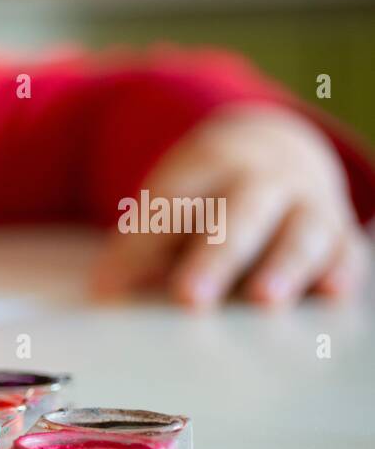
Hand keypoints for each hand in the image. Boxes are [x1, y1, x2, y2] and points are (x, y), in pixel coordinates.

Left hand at [92, 105, 368, 307]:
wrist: (274, 149)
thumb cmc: (206, 195)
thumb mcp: (168, 203)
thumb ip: (139, 248)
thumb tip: (104, 294)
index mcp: (207, 169)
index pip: (172, 204)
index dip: (142, 244)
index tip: (111, 287)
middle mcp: (263, 180)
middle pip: (239, 215)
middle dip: (214, 257)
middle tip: (189, 296)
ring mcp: (307, 203)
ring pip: (299, 232)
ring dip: (282, 266)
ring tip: (263, 300)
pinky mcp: (339, 234)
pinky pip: (345, 251)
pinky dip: (341, 271)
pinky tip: (331, 294)